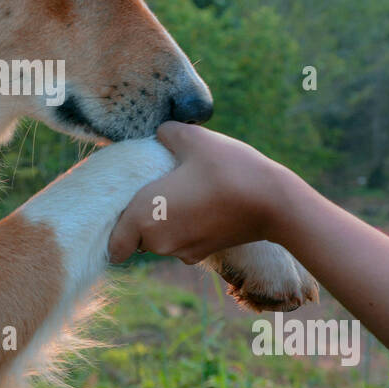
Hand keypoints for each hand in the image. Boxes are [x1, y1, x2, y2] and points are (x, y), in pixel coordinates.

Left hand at [107, 122, 289, 263]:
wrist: (275, 204)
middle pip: (136, 238)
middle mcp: (159, 242)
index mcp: (145, 217)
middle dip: (139, 219)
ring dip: (162, 222)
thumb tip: (160, 133)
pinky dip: (183, 227)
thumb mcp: (194, 139)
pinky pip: (181, 242)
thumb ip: (167, 133)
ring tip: (178, 192)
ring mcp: (183, 251)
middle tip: (151, 189)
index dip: (113, 227)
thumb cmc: (229, 170)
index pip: (114, 244)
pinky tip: (199, 203)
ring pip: (159, 240)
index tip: (121, 207)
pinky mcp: (203, 254)